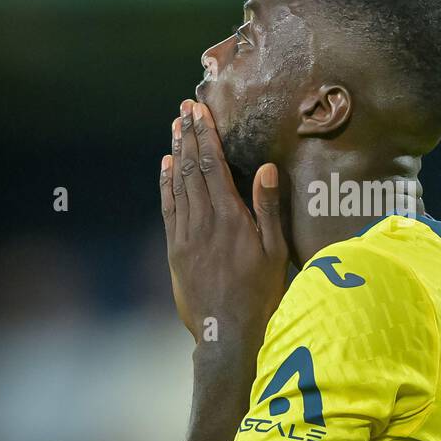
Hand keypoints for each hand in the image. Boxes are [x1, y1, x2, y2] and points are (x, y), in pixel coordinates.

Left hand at [160, 99, 287, 341]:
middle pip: (192, 169)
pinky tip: (165, 166)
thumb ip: (269, 208)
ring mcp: (186, 235)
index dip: (206, 136)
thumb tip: (267, 168)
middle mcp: (204, 221)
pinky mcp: (175, 249)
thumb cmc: (261, 294)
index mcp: (231, 218)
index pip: (214, 166)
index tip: (200, 112)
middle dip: (188, 136)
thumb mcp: (275, 252)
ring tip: (175, 128)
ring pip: (177, 184)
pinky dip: (165, 184)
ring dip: (175, 153)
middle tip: (184, 109)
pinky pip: (168, 208)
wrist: (226, 331)